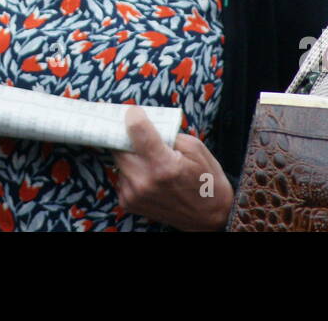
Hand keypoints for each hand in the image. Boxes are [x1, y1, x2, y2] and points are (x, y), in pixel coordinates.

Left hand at [112, 105, 233, 230]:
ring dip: (130, 154)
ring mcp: (134, 194)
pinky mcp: (128, 203)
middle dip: (128, 136)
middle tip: (140, 133)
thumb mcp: (194, 148)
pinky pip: (120, 175)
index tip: (135, 111)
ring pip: (119, 160)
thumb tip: (143, 121)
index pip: (136, 130)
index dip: (133, 116)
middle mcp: (144, 182)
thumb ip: (167, 133)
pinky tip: (147, 174)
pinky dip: (130, 170)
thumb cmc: (206, 179)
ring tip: (149, 158)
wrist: (209, 216)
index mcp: (164, 165)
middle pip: (120, 145)